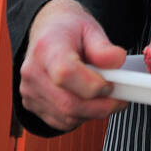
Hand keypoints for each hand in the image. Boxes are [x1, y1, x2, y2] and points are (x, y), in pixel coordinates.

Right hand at [18, 0, 128, 132]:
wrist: (48, 30)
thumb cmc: (69, 29)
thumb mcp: (90, 29)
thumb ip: (104, 47)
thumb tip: (118, 61)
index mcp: (47, 48)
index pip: (65, 74)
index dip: (93, 86)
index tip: (112, 84)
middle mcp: (33, 72)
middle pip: (67, 103)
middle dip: (100, 106)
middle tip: (120, 98)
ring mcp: (30, 90)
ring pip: (66, 116)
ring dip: (93, 113)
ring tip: (107, 98)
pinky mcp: (32, 104)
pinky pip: (60, 121)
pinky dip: (81, 117)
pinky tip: (90, 102)